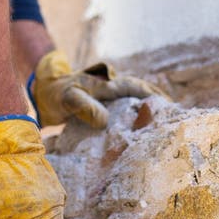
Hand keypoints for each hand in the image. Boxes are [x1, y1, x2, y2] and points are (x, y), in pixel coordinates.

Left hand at [31, 49, 166, 126]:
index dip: (154, 97)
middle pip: (142, 93)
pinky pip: (124, 112)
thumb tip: (105, 121)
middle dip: (158, 104)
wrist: (44, 91)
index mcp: (108, 84)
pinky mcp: (104, 108)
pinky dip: (134, 119)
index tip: (170, 108)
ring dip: (148, 111)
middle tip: (175, 121)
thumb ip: (84, 106)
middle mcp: (112, 89)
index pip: (136, 88)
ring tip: (163, 129)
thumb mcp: (67, 98)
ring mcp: (109, 98)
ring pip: (135, 102)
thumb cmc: (56, 92)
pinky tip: (139, 134)